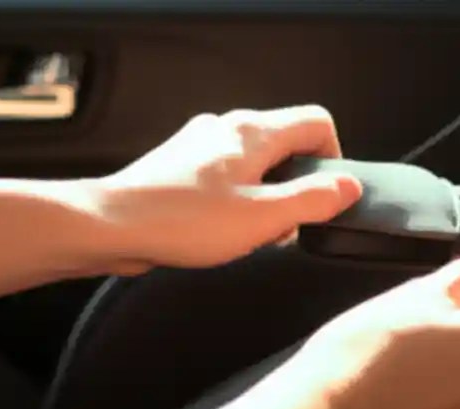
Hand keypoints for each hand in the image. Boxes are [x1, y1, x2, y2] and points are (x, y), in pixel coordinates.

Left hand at [88, 105, 362, 271]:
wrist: (111, 225)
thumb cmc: (181, 221)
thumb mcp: (263, 218)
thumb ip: (312, 200)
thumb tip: (348, 187)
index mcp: (253, 133)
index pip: (317, 123)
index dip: (334, 160)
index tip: (326, 196)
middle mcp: (227, 128)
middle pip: (287, 144)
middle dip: (297, 186)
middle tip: (285, 224)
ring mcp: (201, 144)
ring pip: (256, 162)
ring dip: (266, 197)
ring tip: (249, 233)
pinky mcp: (181, 165)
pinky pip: (227, 176)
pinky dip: (236, 201)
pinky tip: (220, 231)